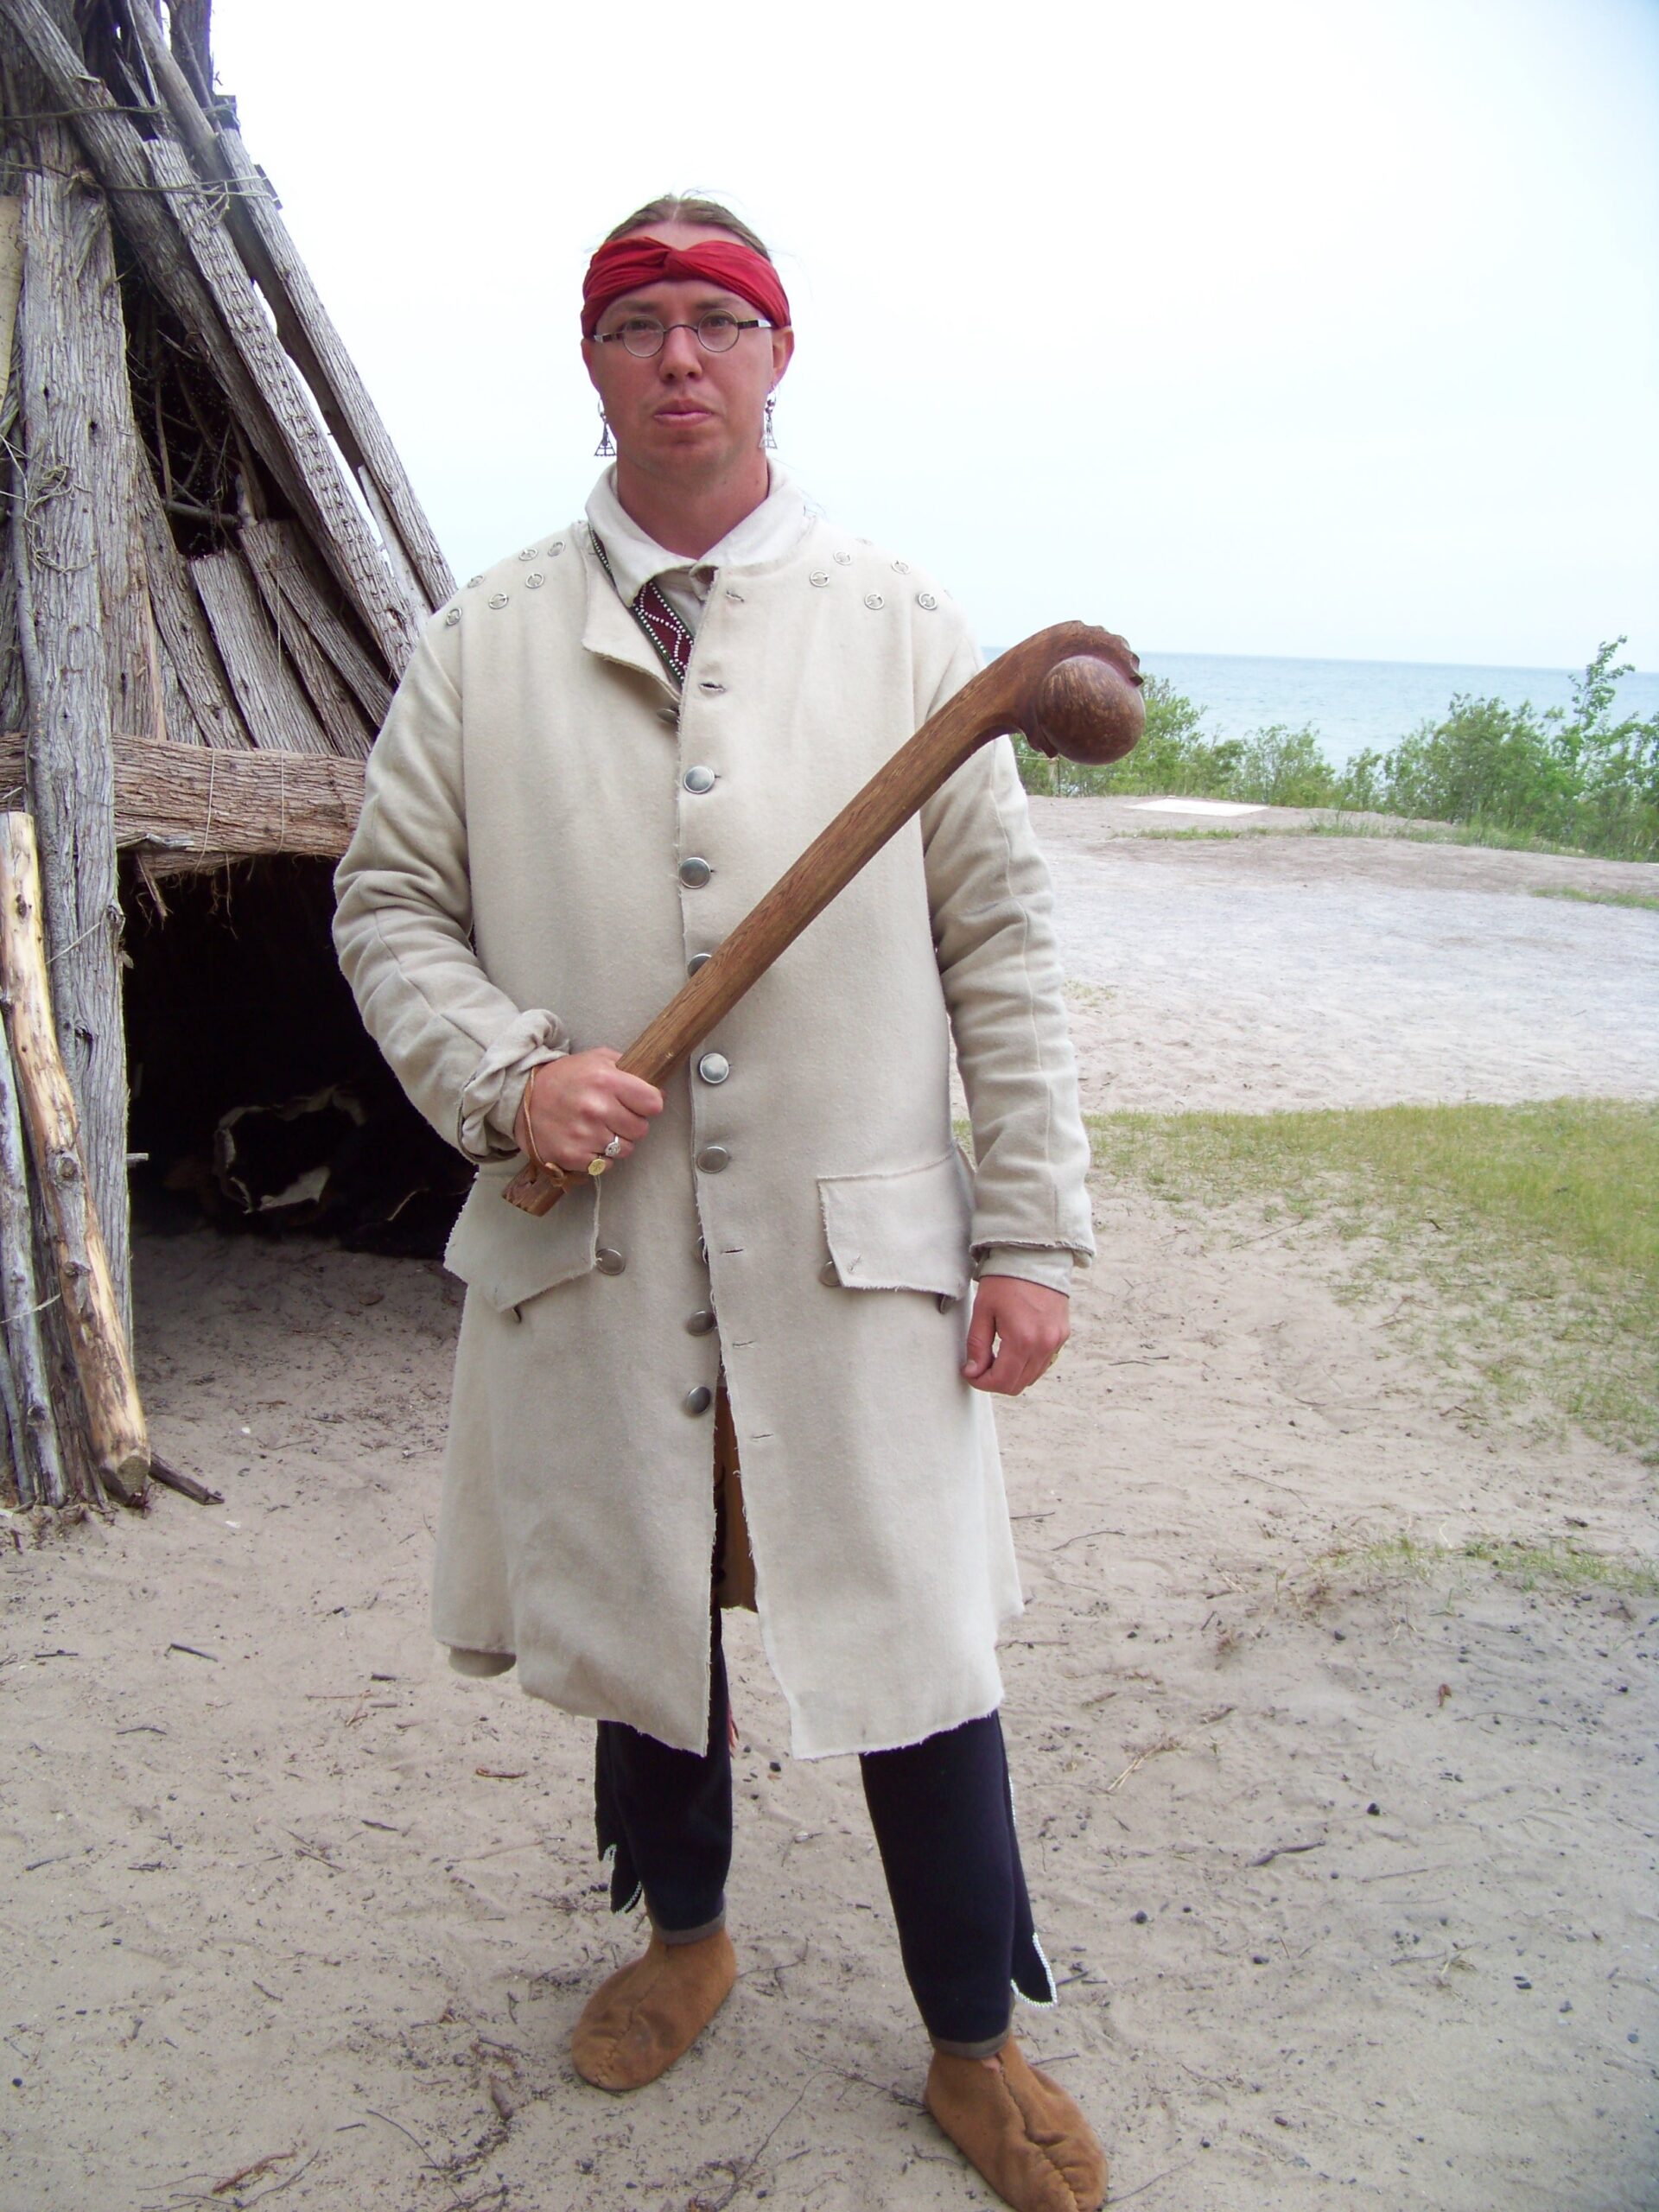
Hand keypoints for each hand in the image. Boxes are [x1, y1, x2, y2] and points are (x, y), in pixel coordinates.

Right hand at [513, 1048, 663, 1174]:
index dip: (649, 1104)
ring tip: (598, 1128)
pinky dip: (600, 1156)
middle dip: (632, 1123)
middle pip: (641, 1129)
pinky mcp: (573, 1156)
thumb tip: (659, 1091)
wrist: (522, 1097)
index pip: (653, 1103)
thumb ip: (628, 1069)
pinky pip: (606, 1164)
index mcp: (606, 1080)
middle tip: (614, 1116)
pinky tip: (587, 1141)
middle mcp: (596, 1108)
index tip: (639, 1103)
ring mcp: (584, 1135)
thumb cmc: (565, 1077)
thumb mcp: (597, 1059)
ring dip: (617, 1142)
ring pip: (626, 1149)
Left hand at [962, 1276, 1068, 1396]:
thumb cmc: (1005, 1280)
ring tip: (995, 1356)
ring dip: (1011, 1374)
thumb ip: (977, 1345)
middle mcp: (1044, 1345)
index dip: (981, 1383)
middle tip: (979, 1366)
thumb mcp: (983, 1310)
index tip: (969, 1373)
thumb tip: (973, 1372)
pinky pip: (1043, 1363)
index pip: (1002, 1381)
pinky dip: (1027, 1365)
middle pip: (1018, 1385)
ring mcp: (1056, 1341)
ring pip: (1031, 1377)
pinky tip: (1013, 1349)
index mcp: (1023, 1339)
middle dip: (995, 1381)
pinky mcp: (1062, 1335)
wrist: (1034, 1257)